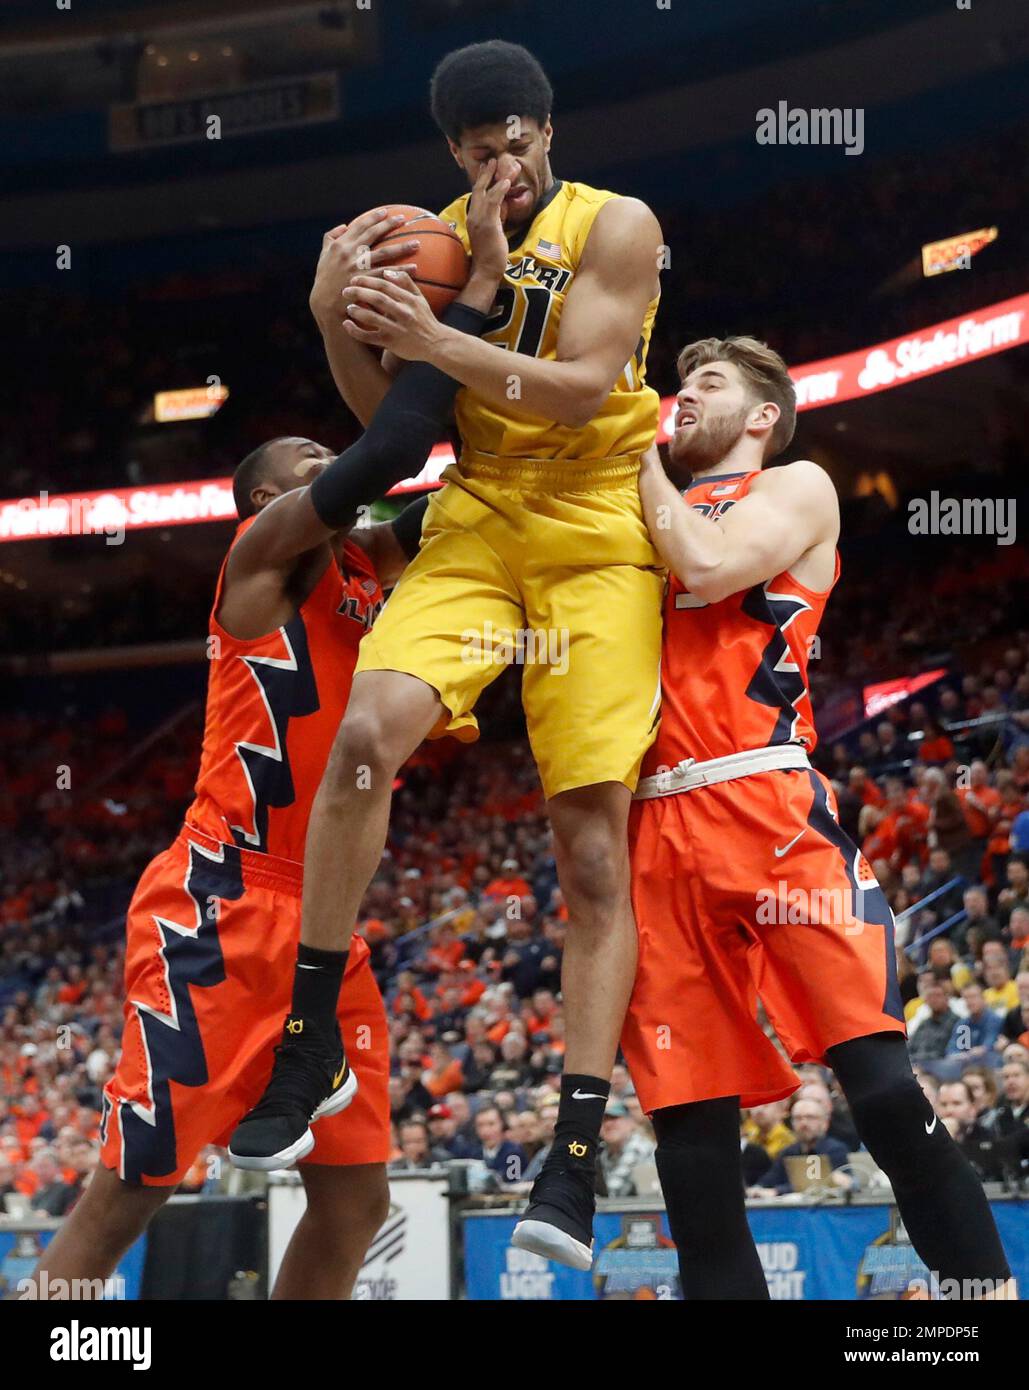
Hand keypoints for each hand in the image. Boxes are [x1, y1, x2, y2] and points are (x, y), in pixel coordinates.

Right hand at [310, 210, 419, 325]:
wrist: (325, 304)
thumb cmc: (325, 280)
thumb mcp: (323, 256)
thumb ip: (330, 238)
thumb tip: (344, 226)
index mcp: (340, 244)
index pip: (359, 225)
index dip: (373, 217)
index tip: (385, 212)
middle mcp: (350, 253)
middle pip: (374, 234)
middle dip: (390, 224)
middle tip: (404, 219)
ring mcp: (358, 267)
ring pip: (384, 252)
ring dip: (402, 247)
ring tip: (417, 244)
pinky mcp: (366, 282)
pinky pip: (387, 274)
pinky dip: (401, 270)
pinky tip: (414, 268)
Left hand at [342, 269, 444, 360]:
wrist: (436, 344)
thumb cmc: (424, 318)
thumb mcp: (419, 298)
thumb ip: (406, 283)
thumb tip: (387, 272)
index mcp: (409, 300)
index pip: (385, 285)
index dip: (368, 280)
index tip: (355, 278)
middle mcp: (403, 314)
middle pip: (377, 299)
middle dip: (359, 293)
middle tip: (345, 290)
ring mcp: (396, 329)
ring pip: (372, 318)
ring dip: (357, 311)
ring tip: (347, 307)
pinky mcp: (391, 343)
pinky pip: (370, 337)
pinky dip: (356, 331)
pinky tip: (346, 325)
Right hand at [465, 159, 510, 284]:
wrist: (485, 271)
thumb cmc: (490, 256)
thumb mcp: (494, 232)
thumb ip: (497, 218)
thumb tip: (503, 206)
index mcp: (474, 219)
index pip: (477, 196)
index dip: (482, 182)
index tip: (487, 170)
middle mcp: (473, 216)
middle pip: (478, 189)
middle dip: (486, 174)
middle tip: (492, 161)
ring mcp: (479, 220)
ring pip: (487, 192)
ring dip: (498, 177)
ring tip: (506, 165)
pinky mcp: (488, 224)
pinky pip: (494, 202)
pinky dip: (500, 190)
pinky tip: (507, 182)